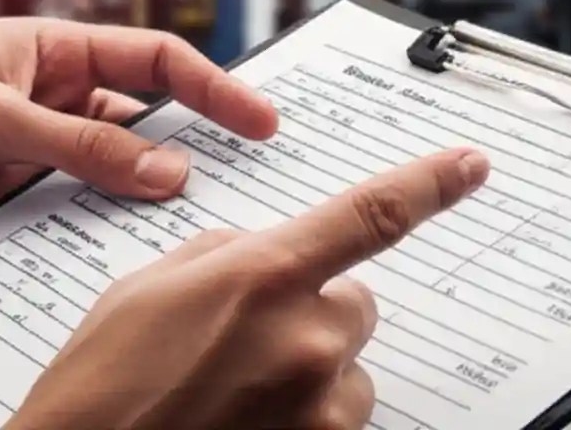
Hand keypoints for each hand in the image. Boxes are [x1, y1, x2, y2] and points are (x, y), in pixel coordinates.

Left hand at [0, 19, 277, 229]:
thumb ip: (79, 148)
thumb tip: (167, 172)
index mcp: (60, 54)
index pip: (158, 64)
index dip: (216, 89)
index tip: (262, 122)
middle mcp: (58, 101)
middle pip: (144, 129)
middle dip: (191, 156)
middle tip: (243, 192)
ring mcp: (36, 151)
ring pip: (109, 181)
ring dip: (136, 205)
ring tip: (182, 237)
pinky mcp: (8, 197)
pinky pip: (65, 217)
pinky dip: (88, 235)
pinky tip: (111, 259)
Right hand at [5, 148, 490, 429]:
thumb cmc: (99, 389)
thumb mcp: (148, 291)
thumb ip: (226, 255)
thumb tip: (266, 249)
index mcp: (263, 276)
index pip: (372, 215)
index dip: (431, 184)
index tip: (471, 166)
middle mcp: (307, 339)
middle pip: (355, 305)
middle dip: (313, 312)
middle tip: (245, 341)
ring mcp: (320, 406)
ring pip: (346, 370)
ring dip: (309, 374)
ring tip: (234, 395)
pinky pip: (337, 420)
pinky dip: (304, 421)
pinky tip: (246, 422)